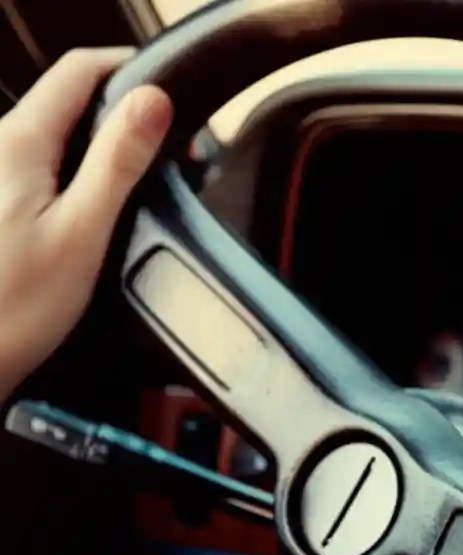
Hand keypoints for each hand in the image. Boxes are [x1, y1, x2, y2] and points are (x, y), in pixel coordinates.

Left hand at [0, 48, 171, 400]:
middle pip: (71, 102)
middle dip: (127, 116)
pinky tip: (102, 213)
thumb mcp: (84, 231)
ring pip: (59, 136)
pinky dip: (81, 175)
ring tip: (146, 184)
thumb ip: (118, 161)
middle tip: (175, 151)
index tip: (173, 89)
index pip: (79, 70)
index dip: (131, 68)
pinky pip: (44, 167)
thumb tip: (153, 101)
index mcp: (18, 143)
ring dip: (105, 148)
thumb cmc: (13, 308)